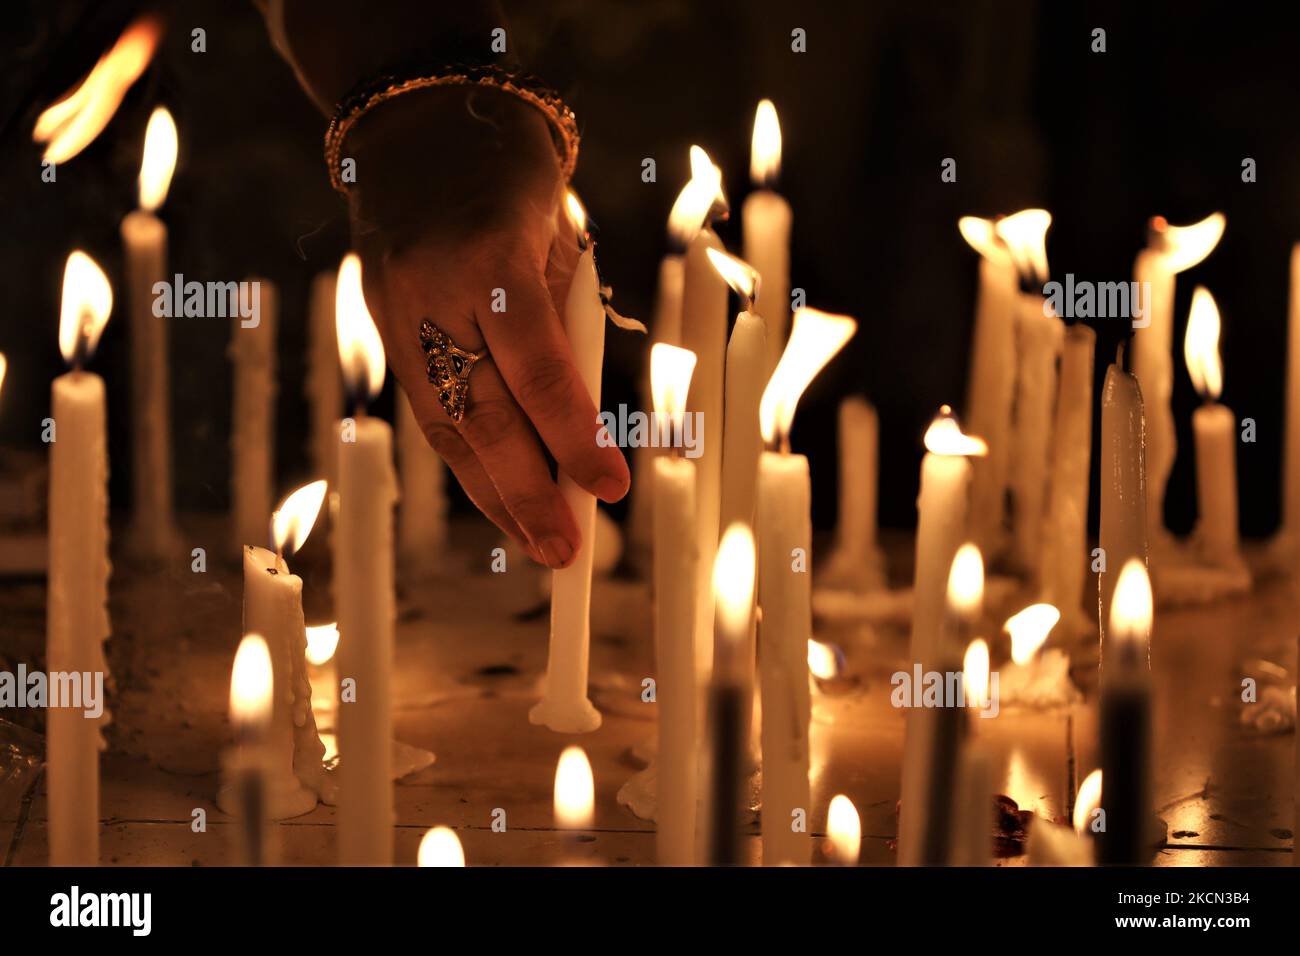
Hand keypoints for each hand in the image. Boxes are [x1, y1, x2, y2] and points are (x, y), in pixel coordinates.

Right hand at [347, 86, 629, 568]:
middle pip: (479, 415)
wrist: (414, 120)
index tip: (610, 489)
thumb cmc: (510, 171)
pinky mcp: (382, 329)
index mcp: (488, 256)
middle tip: (567, 553)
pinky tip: (499, 499)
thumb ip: (565, 323)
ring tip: (536, 546)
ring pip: (445, 427)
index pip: (536, 368)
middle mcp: (431, 292)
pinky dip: (467, 461)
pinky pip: (430, 411)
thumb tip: (582, 422)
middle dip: (526, 493)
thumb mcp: (558, 232)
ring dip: (493, 496)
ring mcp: (396, 314)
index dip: (572, 436)